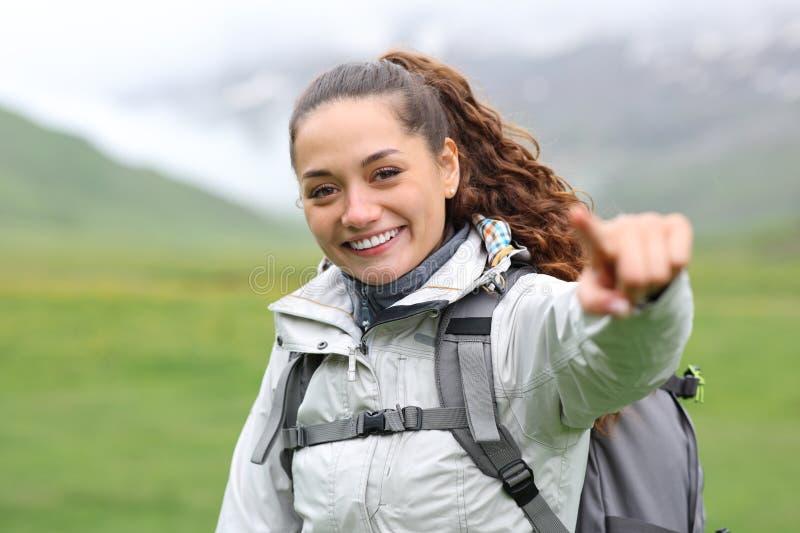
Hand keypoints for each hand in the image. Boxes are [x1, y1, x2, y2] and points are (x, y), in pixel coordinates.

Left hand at [569, 205, 692, 316]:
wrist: (637, 271)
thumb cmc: (611, 283)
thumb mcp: (593, 298)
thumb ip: (597, 304)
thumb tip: (622, 306)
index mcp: (595, 241)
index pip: (589, 234)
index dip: (584, 225)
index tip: (576, 214)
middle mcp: (622, 226)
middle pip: (635, 277)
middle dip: (634, 292)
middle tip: (629, 286)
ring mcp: (649, 221)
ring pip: (658, 273)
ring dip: (653, 285)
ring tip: (645, 273)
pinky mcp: (676, 223)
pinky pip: (678, 261)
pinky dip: (673, 274)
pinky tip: (662, 263)